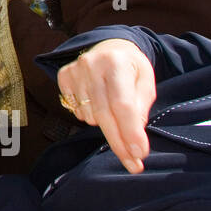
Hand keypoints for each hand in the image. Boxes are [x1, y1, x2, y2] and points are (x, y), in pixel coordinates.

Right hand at [56, 38, 155, 173]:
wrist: (109, 47)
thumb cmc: (131, 68)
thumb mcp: (146, 82)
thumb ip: (141, 107)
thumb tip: (133, 136)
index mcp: (117, 63)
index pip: (122, 104)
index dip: (130, 132)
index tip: (139, 154)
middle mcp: (92, 64)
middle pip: (103, 114)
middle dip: (118, 142)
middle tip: (132, 163)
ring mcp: (74, 70)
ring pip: (89, 116)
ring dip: (105, 125)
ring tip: (114, 113)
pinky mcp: (63, 76)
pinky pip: (76, 111)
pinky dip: (89, 116)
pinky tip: (97, 105)